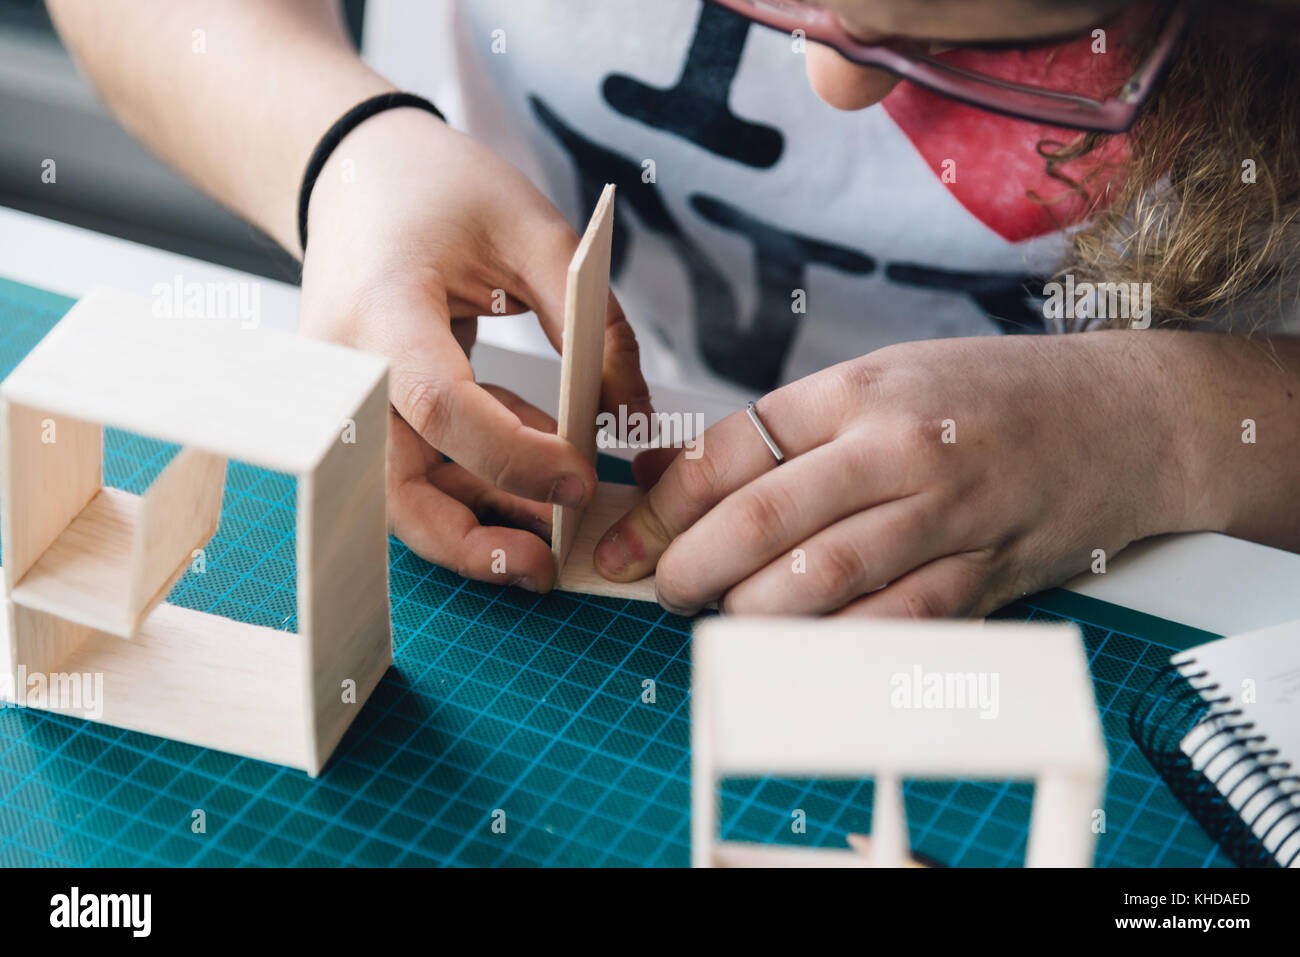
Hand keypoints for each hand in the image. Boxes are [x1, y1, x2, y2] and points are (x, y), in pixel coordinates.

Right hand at [300, 107, 651, 590]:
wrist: (357, 173)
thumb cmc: (437, 186)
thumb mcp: (530, 226)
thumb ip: (591, 319)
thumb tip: (633, 413)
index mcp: (382, 306)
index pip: (440, 407)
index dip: (514, 458)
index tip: (581, 479)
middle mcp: (348, 367)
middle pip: (395, 487)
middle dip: (470, 540)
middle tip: (545, 567)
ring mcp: (349, 396)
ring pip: (405, 492)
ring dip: (482, 516)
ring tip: (561, 515)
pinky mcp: (368, 409)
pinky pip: (421, 462)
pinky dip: (479, 474)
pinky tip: (540, 460)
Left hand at [594, 333, 1192, 616]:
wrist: (1118, 418)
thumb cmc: (988, 397)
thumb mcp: (883, 380)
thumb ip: (789, 433)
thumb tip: (677, 476)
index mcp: (858, 389)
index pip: (731, 450)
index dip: (663, 507)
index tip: (629, 543)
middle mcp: (896, 447)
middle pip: (761, 519)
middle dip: (691, 568)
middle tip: (666, 590)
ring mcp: (944, 513)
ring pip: (817, 581)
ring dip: (749, 616)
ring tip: (723, 620)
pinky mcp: (982, 574)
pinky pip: (889, 627)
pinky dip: (830, 650)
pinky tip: (797, 653)